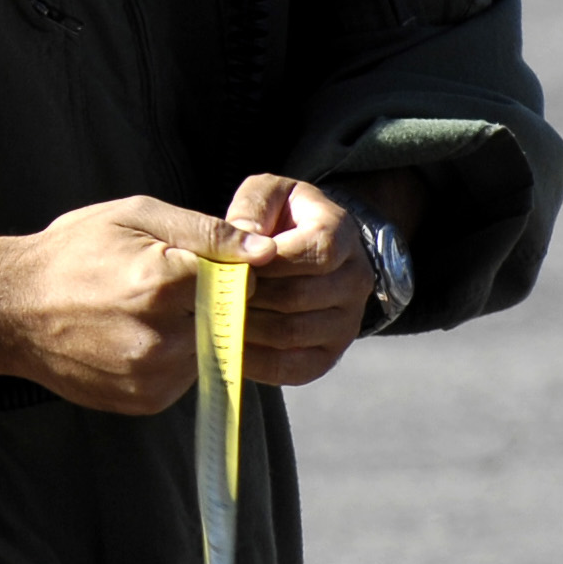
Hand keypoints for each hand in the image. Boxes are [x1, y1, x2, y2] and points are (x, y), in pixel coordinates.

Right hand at [0, 194, 284, 417]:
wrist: (10, 309)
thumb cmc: (72, 252)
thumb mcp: (135, 216)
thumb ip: (205, 230)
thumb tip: (264, 250)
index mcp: (164, 282)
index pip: (237, 280)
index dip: (220, 269)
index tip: (190, 264)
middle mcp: (163, 337)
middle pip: (225, 320)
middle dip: (207, 304)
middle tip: (160, 290)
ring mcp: (153, 375)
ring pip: (208, 352)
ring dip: (191, 334)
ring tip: (139, 313)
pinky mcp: (144, 401)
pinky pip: (183, 379)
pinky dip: (171, 359)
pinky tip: (133, 338)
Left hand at [219, 172, 407, 389]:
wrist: (300, 251)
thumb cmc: (277, 217)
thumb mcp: (266, 195)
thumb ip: (254, 207)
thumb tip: (246, 239)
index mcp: (343, 234)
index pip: (316, 252)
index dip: (270, 262)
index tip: (231, 263)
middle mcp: (355, 280)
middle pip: (299, 296)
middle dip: (248, 296)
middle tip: (207, 297)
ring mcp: (347, 321)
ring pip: (293, 332)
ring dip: (247, 328)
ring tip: (211, 319)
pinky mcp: (329, 355)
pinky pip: (294, 368)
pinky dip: (257, 362)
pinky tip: (227, 347)